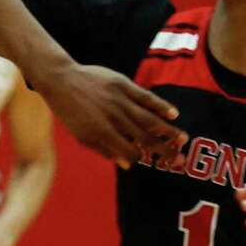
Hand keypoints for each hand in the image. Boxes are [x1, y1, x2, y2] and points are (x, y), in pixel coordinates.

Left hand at [37, 63, 185, 166]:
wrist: (61, 80)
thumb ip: (105, 150)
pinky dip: (161, 106)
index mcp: (102, 133)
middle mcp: (114, 119)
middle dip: (164, 151)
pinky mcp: (123, 85)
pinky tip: (174, 114)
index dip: (143, 158)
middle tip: (180, 161)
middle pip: (145, 138)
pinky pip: (146, 97)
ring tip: (183, 139)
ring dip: (168, 131)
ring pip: (149, 119)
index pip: (130, 152)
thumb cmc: (71, 112)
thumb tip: (128, 164)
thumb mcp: (82, 136)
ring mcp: (120, 101)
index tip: (154, 162)